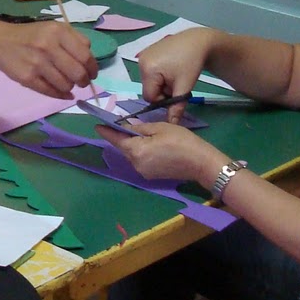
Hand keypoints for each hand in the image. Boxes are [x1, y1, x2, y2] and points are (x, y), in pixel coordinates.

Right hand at [0, 20, 98, 98]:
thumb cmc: (32, 35)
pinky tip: (63, 93)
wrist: (1, 42)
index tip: (92, 73)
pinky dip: (60, 95)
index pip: (85, 55)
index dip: (92, 68)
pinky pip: (51, 92)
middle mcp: (48, 46)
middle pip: (78, 73)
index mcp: (58, 32)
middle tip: (82, 82)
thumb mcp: (54, 28)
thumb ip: (75, 39)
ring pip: (66, 85)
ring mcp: (37, 63)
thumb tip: (90, 60)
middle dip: (84, 81)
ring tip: (66, 82)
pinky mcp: (28, 78)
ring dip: (70, 87)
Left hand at [97, 121, 223, 188]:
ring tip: (138, 132)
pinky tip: (148, 144)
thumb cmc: (182, 141)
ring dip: (132, 144)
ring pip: (132, 154)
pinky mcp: (151, 175)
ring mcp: (143, 172)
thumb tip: (129, 127)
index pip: (116, 139)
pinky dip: (141, 151)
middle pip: (124, 147)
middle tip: (119, 124)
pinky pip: (140, 160)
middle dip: (121, 136)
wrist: (201, 163)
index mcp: (136, 150)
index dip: (107, 132)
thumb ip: (141, 127)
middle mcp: (136, 164)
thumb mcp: (161, 127)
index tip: (97, 125)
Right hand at [134, 27, 216, 122]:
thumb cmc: (192, 63)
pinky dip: (160, 74)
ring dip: (161, 83)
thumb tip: (172, 124)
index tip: (176, 91)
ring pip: (150, 81)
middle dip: (162, 90)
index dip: (163, 99)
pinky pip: (150, 72)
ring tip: (175, 74)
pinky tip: (171, 67)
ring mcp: (142, 55)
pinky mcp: (147, 52)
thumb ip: (176, 107)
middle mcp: (140, 61)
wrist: (198, 41)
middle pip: (148, 89)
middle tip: (177, 82)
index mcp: (147, 69)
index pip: (150, 97)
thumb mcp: (184, 87)